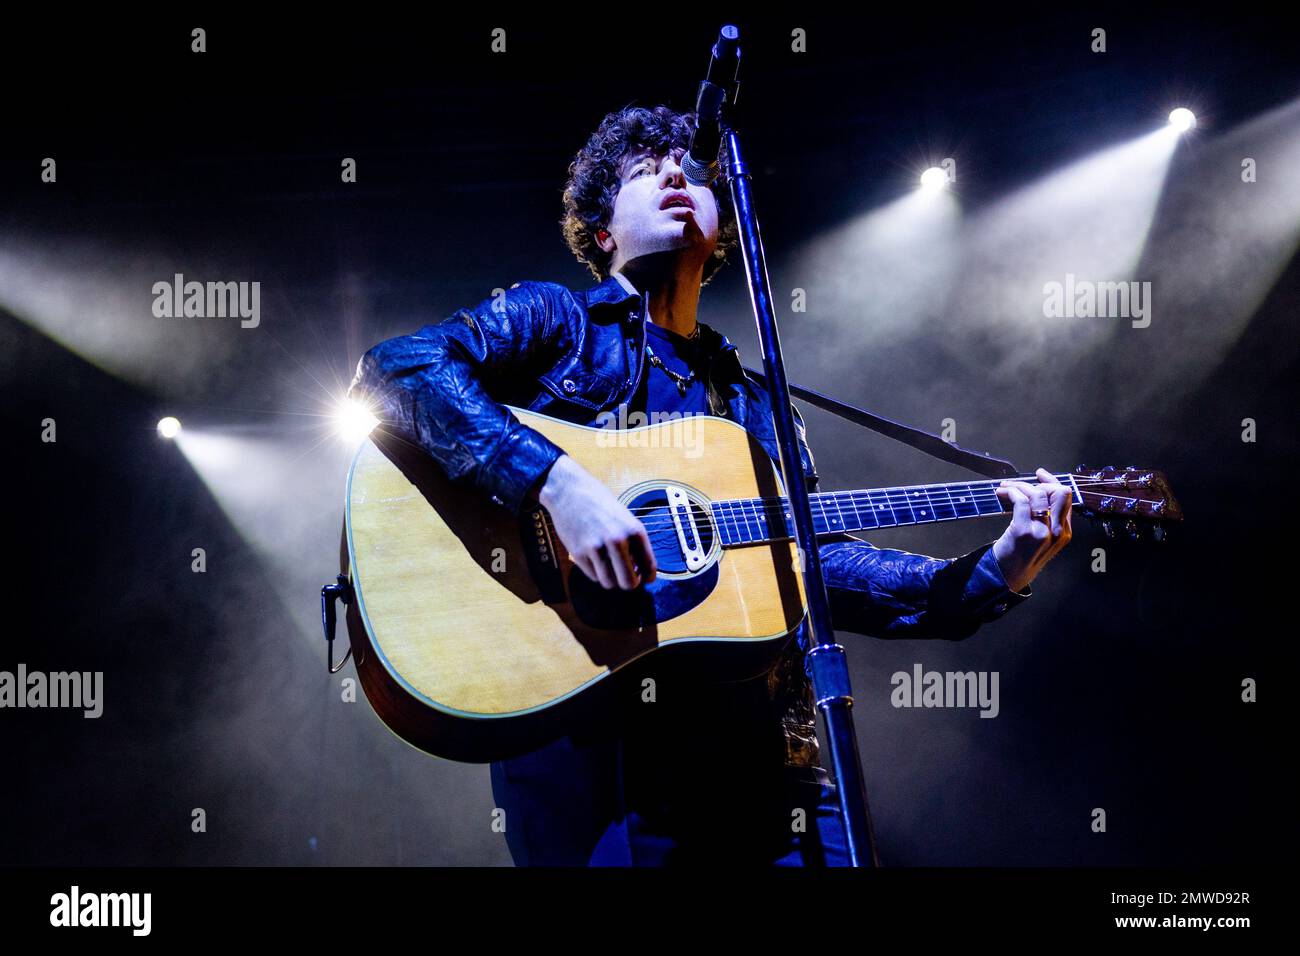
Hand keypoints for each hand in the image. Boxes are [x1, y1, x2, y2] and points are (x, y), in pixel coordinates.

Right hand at [538, 455, 657, 589]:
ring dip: (610, 579)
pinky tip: (594, 558)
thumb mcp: (624, 518)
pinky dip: (595, 572)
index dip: (647, 577)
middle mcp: (617, 540)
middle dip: (628, 583)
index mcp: (634, 530)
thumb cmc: (599, 502)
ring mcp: (597, 548)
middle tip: (625, 578)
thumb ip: (633, 542)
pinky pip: (593, 576)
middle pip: (629, 583)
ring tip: (609, 567)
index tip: (644, 578)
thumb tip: (639, 570)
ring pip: (609, 583)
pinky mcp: (579, 553)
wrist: (569, 491)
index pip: (649, 567)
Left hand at [991, 467, 1072, 592]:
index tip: (1039, 474)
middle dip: (1039, 483)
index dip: (1052, 482)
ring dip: (1019, 486)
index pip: (1066, 498)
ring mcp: (1042, 532)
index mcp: (1065, 532)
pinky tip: (1002, 493)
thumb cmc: (1021, 555)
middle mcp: (1058, 532)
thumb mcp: (1043, 538)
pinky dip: (1011, 491)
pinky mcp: (1024, 531)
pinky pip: (1021, 500)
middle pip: (1059, 492)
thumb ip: (1047, 519)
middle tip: (1019, 484)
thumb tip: (1038, 491)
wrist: (1008, 577)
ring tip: (1005, 488)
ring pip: (1038, 493)